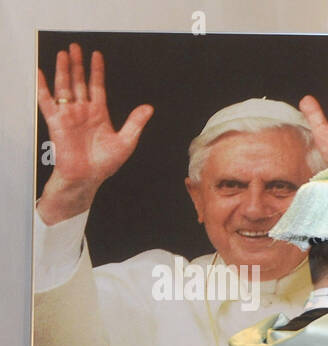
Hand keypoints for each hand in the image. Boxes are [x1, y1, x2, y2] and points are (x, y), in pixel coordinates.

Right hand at [36, 43, 153, 223]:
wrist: (88, 178)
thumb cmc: (105, 163)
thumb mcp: (126, 141)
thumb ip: (135, 123)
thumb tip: (149, 108)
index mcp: (99, 113)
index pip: (97, 86)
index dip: (97, 71)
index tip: (97, 55)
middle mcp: (83, 111)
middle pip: (79, 82)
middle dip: (78, 64)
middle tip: (76, 47)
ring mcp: (69, 115)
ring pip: (65, 87)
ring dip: (64, 70)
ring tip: (64, 54)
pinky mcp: (56, 122)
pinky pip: (47, 101)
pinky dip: (43, 87)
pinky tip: (41, 73)